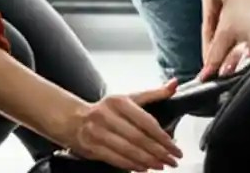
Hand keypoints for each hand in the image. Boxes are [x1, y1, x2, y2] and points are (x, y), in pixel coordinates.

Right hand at [65, 79, 183, 170]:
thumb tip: (174, 85)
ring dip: (148, 161)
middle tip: (172, 159)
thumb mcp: (128, 98)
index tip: (174, 145)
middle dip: (159, 151)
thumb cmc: (106, 109)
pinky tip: (144, 168)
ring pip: (128, 150)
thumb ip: (153, 94)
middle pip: (139, 138)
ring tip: (162, 165)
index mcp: (120, 102)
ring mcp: (99, 133)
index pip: (146, 121)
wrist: (75, 120)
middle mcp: (108, 116)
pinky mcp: (93, 148)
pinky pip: (117, 159)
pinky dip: (132, 165)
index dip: (162, 136)